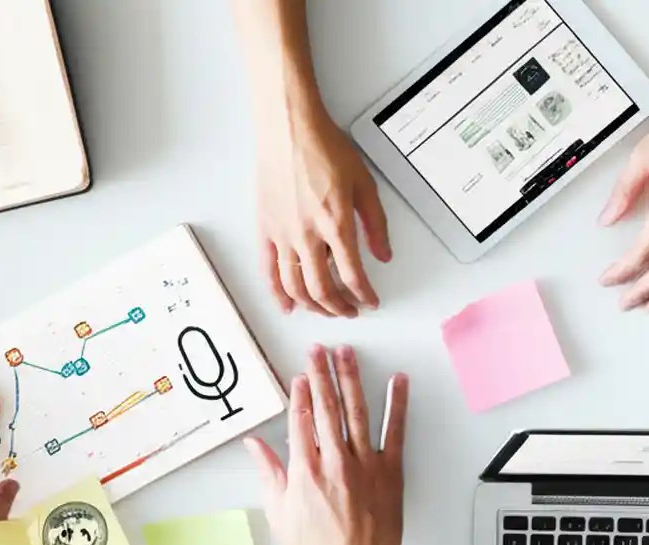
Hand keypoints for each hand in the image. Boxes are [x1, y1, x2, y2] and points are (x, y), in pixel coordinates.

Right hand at [245, 345, 413, 544]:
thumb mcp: (279, 515)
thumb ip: (268, 474)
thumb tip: (254, 445)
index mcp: (305, 471)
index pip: (300, 419)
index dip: (299, 392)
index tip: (298, 374)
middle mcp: (335, 462)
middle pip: (326, 407)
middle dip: (321, 373)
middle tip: (318, 349)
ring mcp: (366, 465)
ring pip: (357, 411)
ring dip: (351, 378)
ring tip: (347, 353)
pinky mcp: (391, 473)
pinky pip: (395, 431)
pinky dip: (397, 404)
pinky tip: (398, 382)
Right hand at [256, 108, 391, 317]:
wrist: (289, 129)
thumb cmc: (324, 149)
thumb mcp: (363, 184)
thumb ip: (375, 224)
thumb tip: (383, 255)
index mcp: (336, 224)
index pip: (353, 275)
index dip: (364, 295)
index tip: (370, 301)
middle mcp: (308, 235)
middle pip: (323, 289)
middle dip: (339, 307)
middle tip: (350, 311)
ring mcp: (283, 235)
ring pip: (296, 286)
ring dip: (313, 306)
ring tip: (325, 310)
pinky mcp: (265, 230)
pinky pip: (269, 271)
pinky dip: (278, 293)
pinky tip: (288, 306)